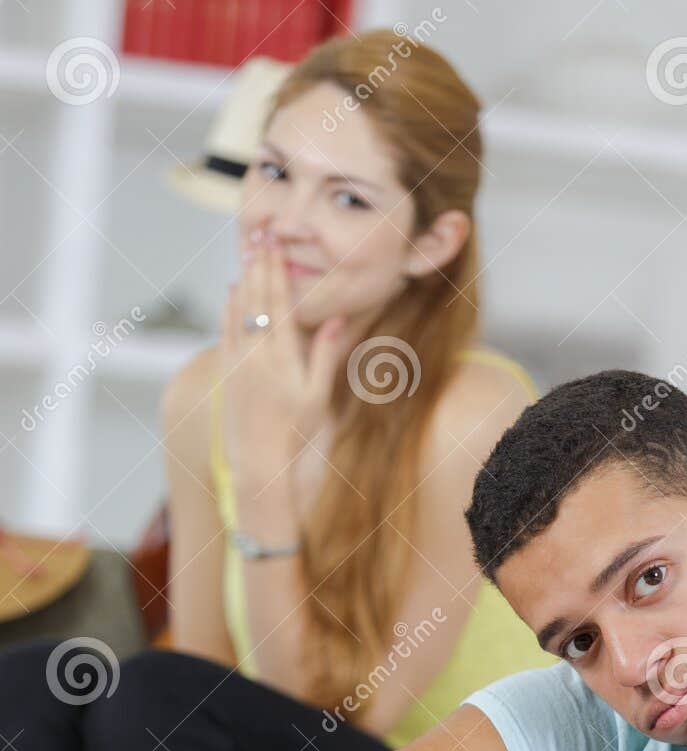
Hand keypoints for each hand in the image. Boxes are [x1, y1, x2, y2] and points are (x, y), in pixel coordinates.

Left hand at [220, 233, 346, 489]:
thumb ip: (326, 353)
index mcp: (283, 357)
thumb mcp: (318, 394)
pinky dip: (230, 305)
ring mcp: (238, 360)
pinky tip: (234, 289)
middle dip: (259, 264)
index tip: (276, 244)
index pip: (279, 302)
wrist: (259, 461)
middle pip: (257, 298)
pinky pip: (227, 329)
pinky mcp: (227, 370)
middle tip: (262, 234)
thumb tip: (339, 318)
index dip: (276, 270)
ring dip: (245, 277)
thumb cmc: (296, 431)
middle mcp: (257, 354)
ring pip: (239, 309)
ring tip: (249, 251)